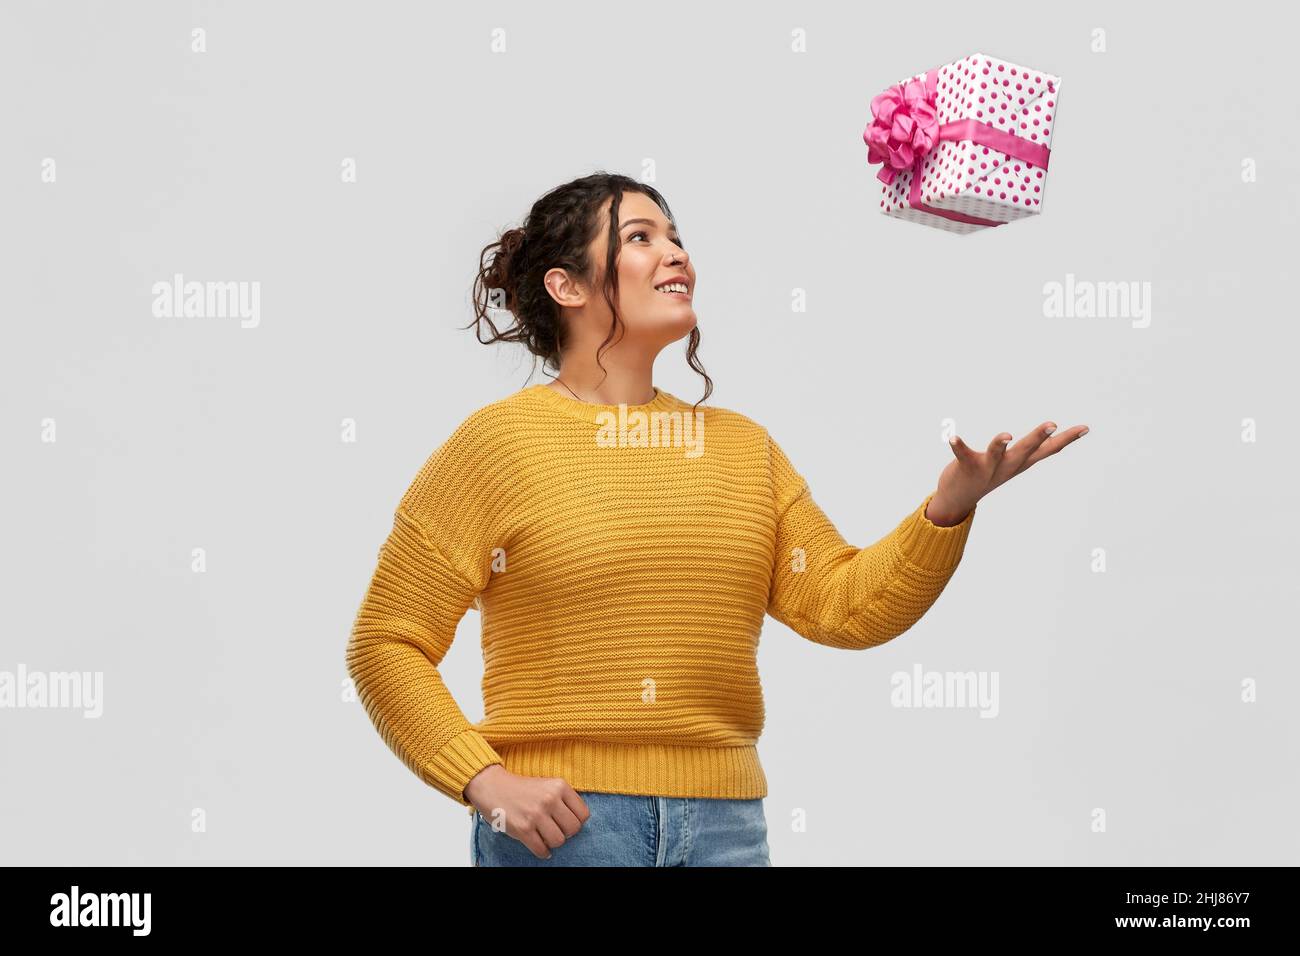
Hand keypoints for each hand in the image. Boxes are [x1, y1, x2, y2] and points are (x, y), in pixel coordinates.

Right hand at [463, 765, 589, 859]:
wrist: (492, 786)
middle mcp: (549, 799)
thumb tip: (578, 822)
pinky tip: (538, 845)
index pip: (583, 814)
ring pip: (559, 841)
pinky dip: (542, 852)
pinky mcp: (523, 829)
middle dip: (566, 833)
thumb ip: (564, 800)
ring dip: (552, 842)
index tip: (566, 821)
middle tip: (555, 830)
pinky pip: (541, 849)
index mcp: (559, 786)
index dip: (576, 821)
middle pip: (573, 829)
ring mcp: (536, 814)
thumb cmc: (521, 789)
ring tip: (544, 836)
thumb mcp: (547, 785)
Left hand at [925, 421, 1089, 525]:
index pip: (1047, 450)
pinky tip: (952, 437)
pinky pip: (962, 455)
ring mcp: (987, 468)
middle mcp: (1007, 466)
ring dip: (1001, 444)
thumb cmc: (989, 473)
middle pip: (1025, 450)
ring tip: (1007, 435)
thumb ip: (1032, 449)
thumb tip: (1052, 432)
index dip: (1066, 439)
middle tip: (1052, 423)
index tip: (1085, 427)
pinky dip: (958, 446)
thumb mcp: (1015, 462)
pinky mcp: (967, 467)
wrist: (958, 499)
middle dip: (1038, 437)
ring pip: (997, 454)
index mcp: (1019, 463)